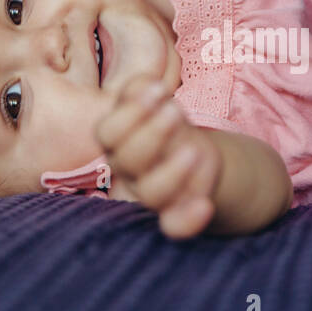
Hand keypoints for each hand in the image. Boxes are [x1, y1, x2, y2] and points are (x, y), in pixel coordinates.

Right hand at [95, 75, 222, 238]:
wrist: (195, 156)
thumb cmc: (167, 123)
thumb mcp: (154, 101)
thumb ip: (141, 90)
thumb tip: (143, 84)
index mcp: (118, 141)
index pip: (107, 132)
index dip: (131, 111)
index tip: (159, 88)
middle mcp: (130, 170)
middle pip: (127, 160)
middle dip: (152, 133)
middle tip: (175, 112)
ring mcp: (152, 193)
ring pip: (150, 193)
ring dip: (172, 171)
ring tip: (194, 149)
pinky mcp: (175, 212)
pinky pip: (173, 226)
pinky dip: (187, 220)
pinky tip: (203, 206)